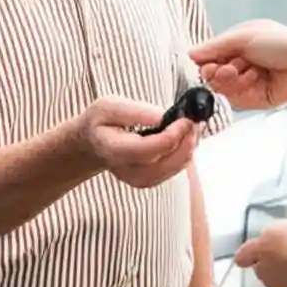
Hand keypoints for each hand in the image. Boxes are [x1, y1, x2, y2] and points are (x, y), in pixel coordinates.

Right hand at [79, 95, 198, 188]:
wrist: (92, 144)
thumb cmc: (99, 123)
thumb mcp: (108, 106)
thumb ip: (136, 111)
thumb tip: (162, 116)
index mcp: (114, 151)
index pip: (150, 149)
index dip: (173, 134)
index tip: (185, 118)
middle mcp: (127, 171)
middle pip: (167, 160)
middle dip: (186, 139)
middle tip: (194, 120)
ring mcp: (140, 180)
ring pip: (175, 167)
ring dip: (189, 146)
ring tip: (191, 126)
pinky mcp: (150, 180)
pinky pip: (175, 169)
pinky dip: (184, 152)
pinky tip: (185, 137)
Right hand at [188, 19, 286, 109]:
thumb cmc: (283, 42)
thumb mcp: (244, 36)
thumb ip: (215, 46)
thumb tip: (192, 53)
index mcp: (238, 44)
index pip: (210, 57)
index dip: (207, 63)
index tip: (210, 64)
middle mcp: (242, 62)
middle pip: (214, 76)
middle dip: (219, 73)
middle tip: (230, 69)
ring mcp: (249, 81)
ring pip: (224, 89)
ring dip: (233, 81)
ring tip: (248, 72)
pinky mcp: (257, 98)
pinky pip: (238, 100)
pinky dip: (243, 90)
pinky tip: (255, 80)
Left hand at [235, 220, 286, 286]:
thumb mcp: (264, 239)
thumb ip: (250, 250)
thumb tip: (240, 258)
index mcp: (265, 275)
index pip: (257, 264)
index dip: (261, 249)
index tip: (264, 240)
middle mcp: (284, 285)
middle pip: (277, 266)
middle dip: (281, 252)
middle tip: (286, 236)